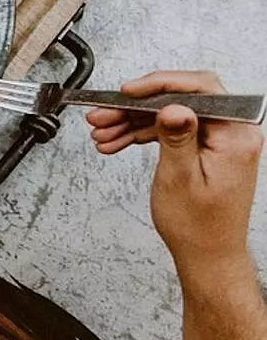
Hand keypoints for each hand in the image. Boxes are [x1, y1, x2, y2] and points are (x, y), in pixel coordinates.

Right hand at [88, 70, 263, 266]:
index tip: (129, 91)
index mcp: (235, 137)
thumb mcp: (180, 178)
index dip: (160, 85)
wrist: (207, 254)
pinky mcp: (207, 149)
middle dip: (137, 106)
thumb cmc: (199, 226)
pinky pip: (171, 131)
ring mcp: (220, 141)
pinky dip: (143, 134)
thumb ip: (177, 138)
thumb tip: (173, 107)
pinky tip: (118, 140)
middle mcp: (233, 134)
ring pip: (170, 115)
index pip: (200, 89)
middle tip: (105, 114)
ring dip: (133, 121)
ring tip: (103, 131)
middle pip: (180, 100)